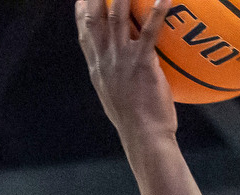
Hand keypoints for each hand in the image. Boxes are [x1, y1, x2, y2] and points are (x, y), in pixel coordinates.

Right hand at [76, 0, 176, 144]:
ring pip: (118, 16)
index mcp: (97, 68)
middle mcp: (105, 60)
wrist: (143, 136)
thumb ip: (115, 79)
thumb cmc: (135, 123)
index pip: (84, 34)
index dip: (82, 12)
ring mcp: (121, 60)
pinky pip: (149, 31)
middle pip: (94, 17)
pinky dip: (157, 11)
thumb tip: (122, 72)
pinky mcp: (142, 63)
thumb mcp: (116, 98)